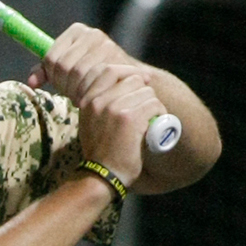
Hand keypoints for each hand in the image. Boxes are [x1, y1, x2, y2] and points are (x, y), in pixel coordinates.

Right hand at [28, 23, 162, 184]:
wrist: (101, 175)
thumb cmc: (100, 152)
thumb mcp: (90, 122)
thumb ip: (99, 102)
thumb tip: (120, 85)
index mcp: (87, 99)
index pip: (106, 70)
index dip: (126, 71)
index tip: (139, 80)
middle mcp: (98, 100)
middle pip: (131, 78)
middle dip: (142, 90)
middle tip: (145, 107)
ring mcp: (113, 108)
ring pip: (145, 91)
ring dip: (152, 104)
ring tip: (148, 120)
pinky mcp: (129, 118)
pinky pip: (153, 104)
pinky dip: (158, 114)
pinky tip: (153, 125)